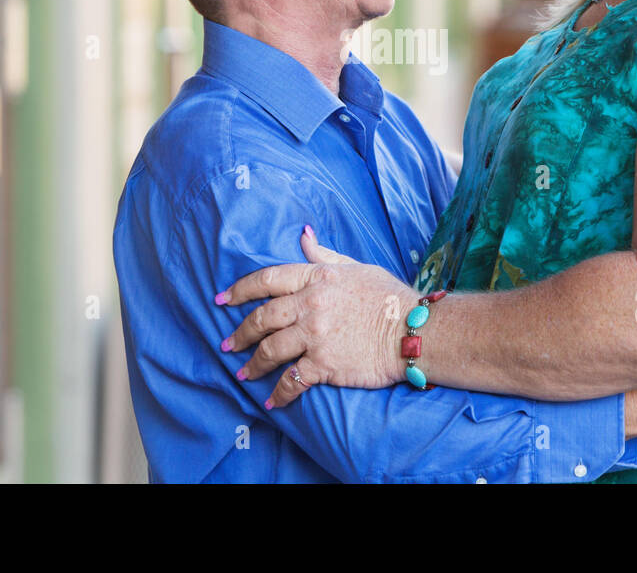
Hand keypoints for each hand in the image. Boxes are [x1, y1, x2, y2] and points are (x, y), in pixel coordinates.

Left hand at [218, 226, 420, 409]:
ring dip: (253, 363)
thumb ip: (325, 256)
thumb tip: (303, 236)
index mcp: (317, 277)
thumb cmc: (389, 298)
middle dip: (241, 332)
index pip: (268, 279)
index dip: (240, 289)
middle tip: (228, 343)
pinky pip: (292, 380)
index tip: (222, 299)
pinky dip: (279, 393)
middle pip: (262, 317)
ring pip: (270, 350)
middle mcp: (311, 304)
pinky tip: (272, 399)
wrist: (414, 331)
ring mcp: (315, 335)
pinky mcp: (324, 364)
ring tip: (244, 373)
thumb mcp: (356, 268)